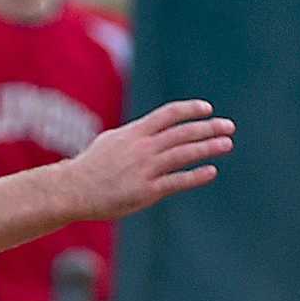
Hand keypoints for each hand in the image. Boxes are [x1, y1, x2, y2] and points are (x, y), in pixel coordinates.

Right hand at [62, 99, 234, 220]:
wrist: (70, 190)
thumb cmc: (89, 167)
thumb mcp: (110, 141)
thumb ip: (134, 135)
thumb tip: (151, 129)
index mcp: (133, 133)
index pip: (168, 114)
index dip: (191, 109)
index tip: (208, 109)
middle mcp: (141, 148)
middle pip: (182, 132)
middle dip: (208, 127)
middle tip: (228, 126)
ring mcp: (144, 169)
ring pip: (184, 153)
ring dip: (208, 147)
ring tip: (227, 143)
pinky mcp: (145, 191)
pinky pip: (177, 181)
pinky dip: (196, 175)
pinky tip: (211, 171)